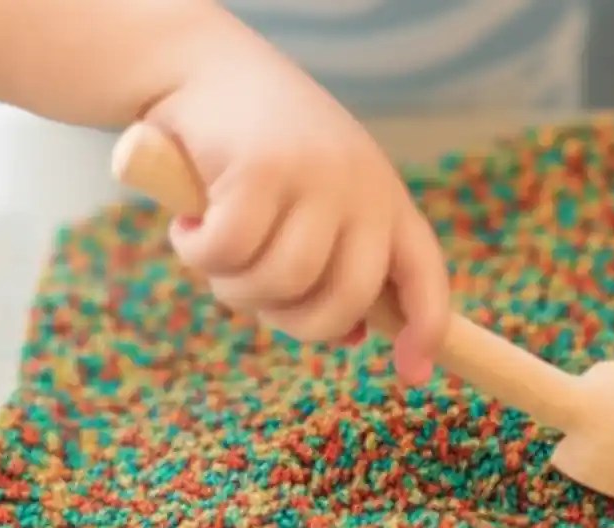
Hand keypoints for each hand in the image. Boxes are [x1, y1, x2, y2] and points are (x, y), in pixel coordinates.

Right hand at [140, 19, 448, 382]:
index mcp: (385, 200)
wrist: (199, 69)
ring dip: (234, 287)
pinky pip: (230, 252)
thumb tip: (354, 333)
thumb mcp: (312, 206)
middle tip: (248, 296)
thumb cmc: (254, 155)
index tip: (411, 373)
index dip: (426, 328)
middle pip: (347, 298)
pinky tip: (187, 227)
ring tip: (211, 251)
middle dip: (293, 322)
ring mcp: (316, 175)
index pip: (425, 275)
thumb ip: (333, 264)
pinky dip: (198, 253)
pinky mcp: (262, 168)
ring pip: (284, 281)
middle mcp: (363, 187)